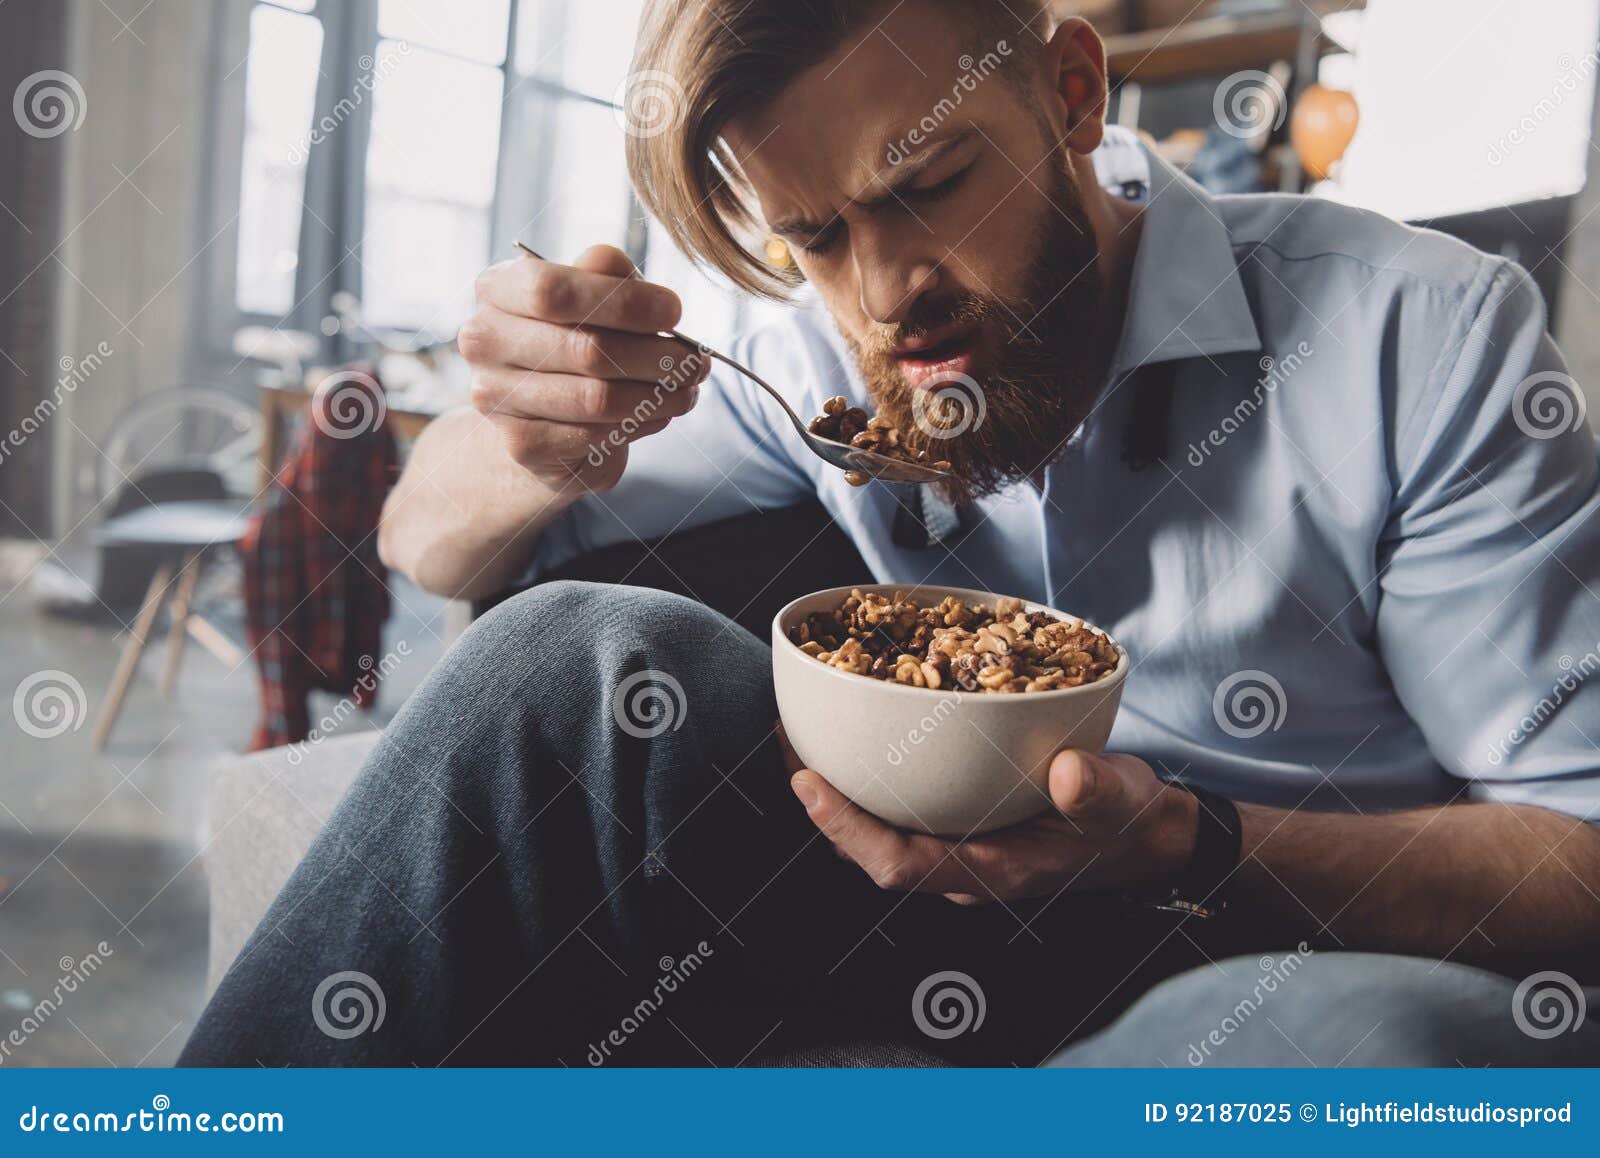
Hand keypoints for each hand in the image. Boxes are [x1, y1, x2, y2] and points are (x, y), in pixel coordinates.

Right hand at [458, 245, 709, 494]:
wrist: (538, 412)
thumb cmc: (572, 338)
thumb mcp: (590, 295)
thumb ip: (605, 274)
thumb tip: (622, 270)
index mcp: (498, 289)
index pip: (555, 292)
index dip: (625, 302)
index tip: (676, 311)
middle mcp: (483, 341)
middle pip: (587, 350)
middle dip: (658, 357)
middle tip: (697, 362)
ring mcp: (495, 397)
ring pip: (598, 399)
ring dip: (658, 396)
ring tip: (687, 390)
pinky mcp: (520, 445)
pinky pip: (595, 436)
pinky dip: (639, 425)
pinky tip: (657, 414)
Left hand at [784, 740, 1196, 904]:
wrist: (1143, 833)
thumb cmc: (1128, 820)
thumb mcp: (1124, 801)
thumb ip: (1099, 791)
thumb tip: (1069, 775)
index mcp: (990, 870)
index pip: (898, 865)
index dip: (846, 830)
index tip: (807, 785)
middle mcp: (960, 866)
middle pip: (868, 849)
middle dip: (819, 806)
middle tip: (786, 744)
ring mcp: (955, 848)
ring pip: (875, 831)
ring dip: (835, 792)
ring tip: (800, 737)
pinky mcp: (957, 824)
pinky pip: (896, 811)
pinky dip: (866, 779)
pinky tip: (852, 738)